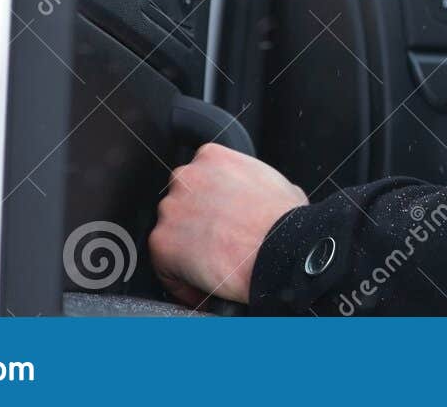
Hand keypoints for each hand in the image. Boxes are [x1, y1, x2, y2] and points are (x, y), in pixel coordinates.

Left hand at [149, 143, 308, 305]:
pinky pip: (166, 267)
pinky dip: (183, 281)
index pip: (201, 178)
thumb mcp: (277, 184)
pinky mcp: (162, 242)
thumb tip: (259, 200)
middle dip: (197, 223)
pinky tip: (205, 289)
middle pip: (182, 202)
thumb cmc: (284, 220)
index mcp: (212, 158)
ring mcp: (171, 210)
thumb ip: (254, 184)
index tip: (221, 219)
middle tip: (218, 243)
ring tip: (214, 269)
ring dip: (188, 251)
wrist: (279, 249)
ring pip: (172, 233)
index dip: (211, 202)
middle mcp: (186, 178)